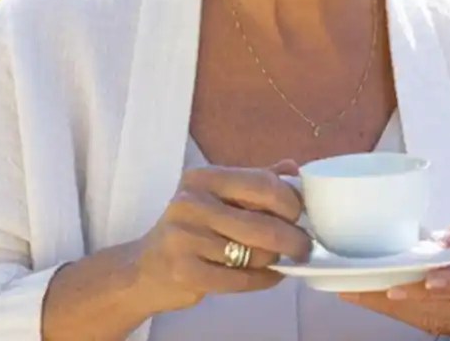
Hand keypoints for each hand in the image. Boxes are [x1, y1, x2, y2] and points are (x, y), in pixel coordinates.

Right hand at [125, 160, 311, 313]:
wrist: (144, 268)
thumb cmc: (191, 230)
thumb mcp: (217, 197)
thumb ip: (255, 182)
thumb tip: (294, 169)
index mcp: (204, 178)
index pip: (263, 185)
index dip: (292, 202)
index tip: (301, 216)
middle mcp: (191, 203)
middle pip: (263, 224)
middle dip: (294, 239)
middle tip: (304, 247)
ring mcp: (185, 238)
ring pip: (255, 254)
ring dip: (274, 260)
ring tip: (274, 259)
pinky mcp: (185, 271)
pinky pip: (242, 279)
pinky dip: (263, 280)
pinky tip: (268, 276)